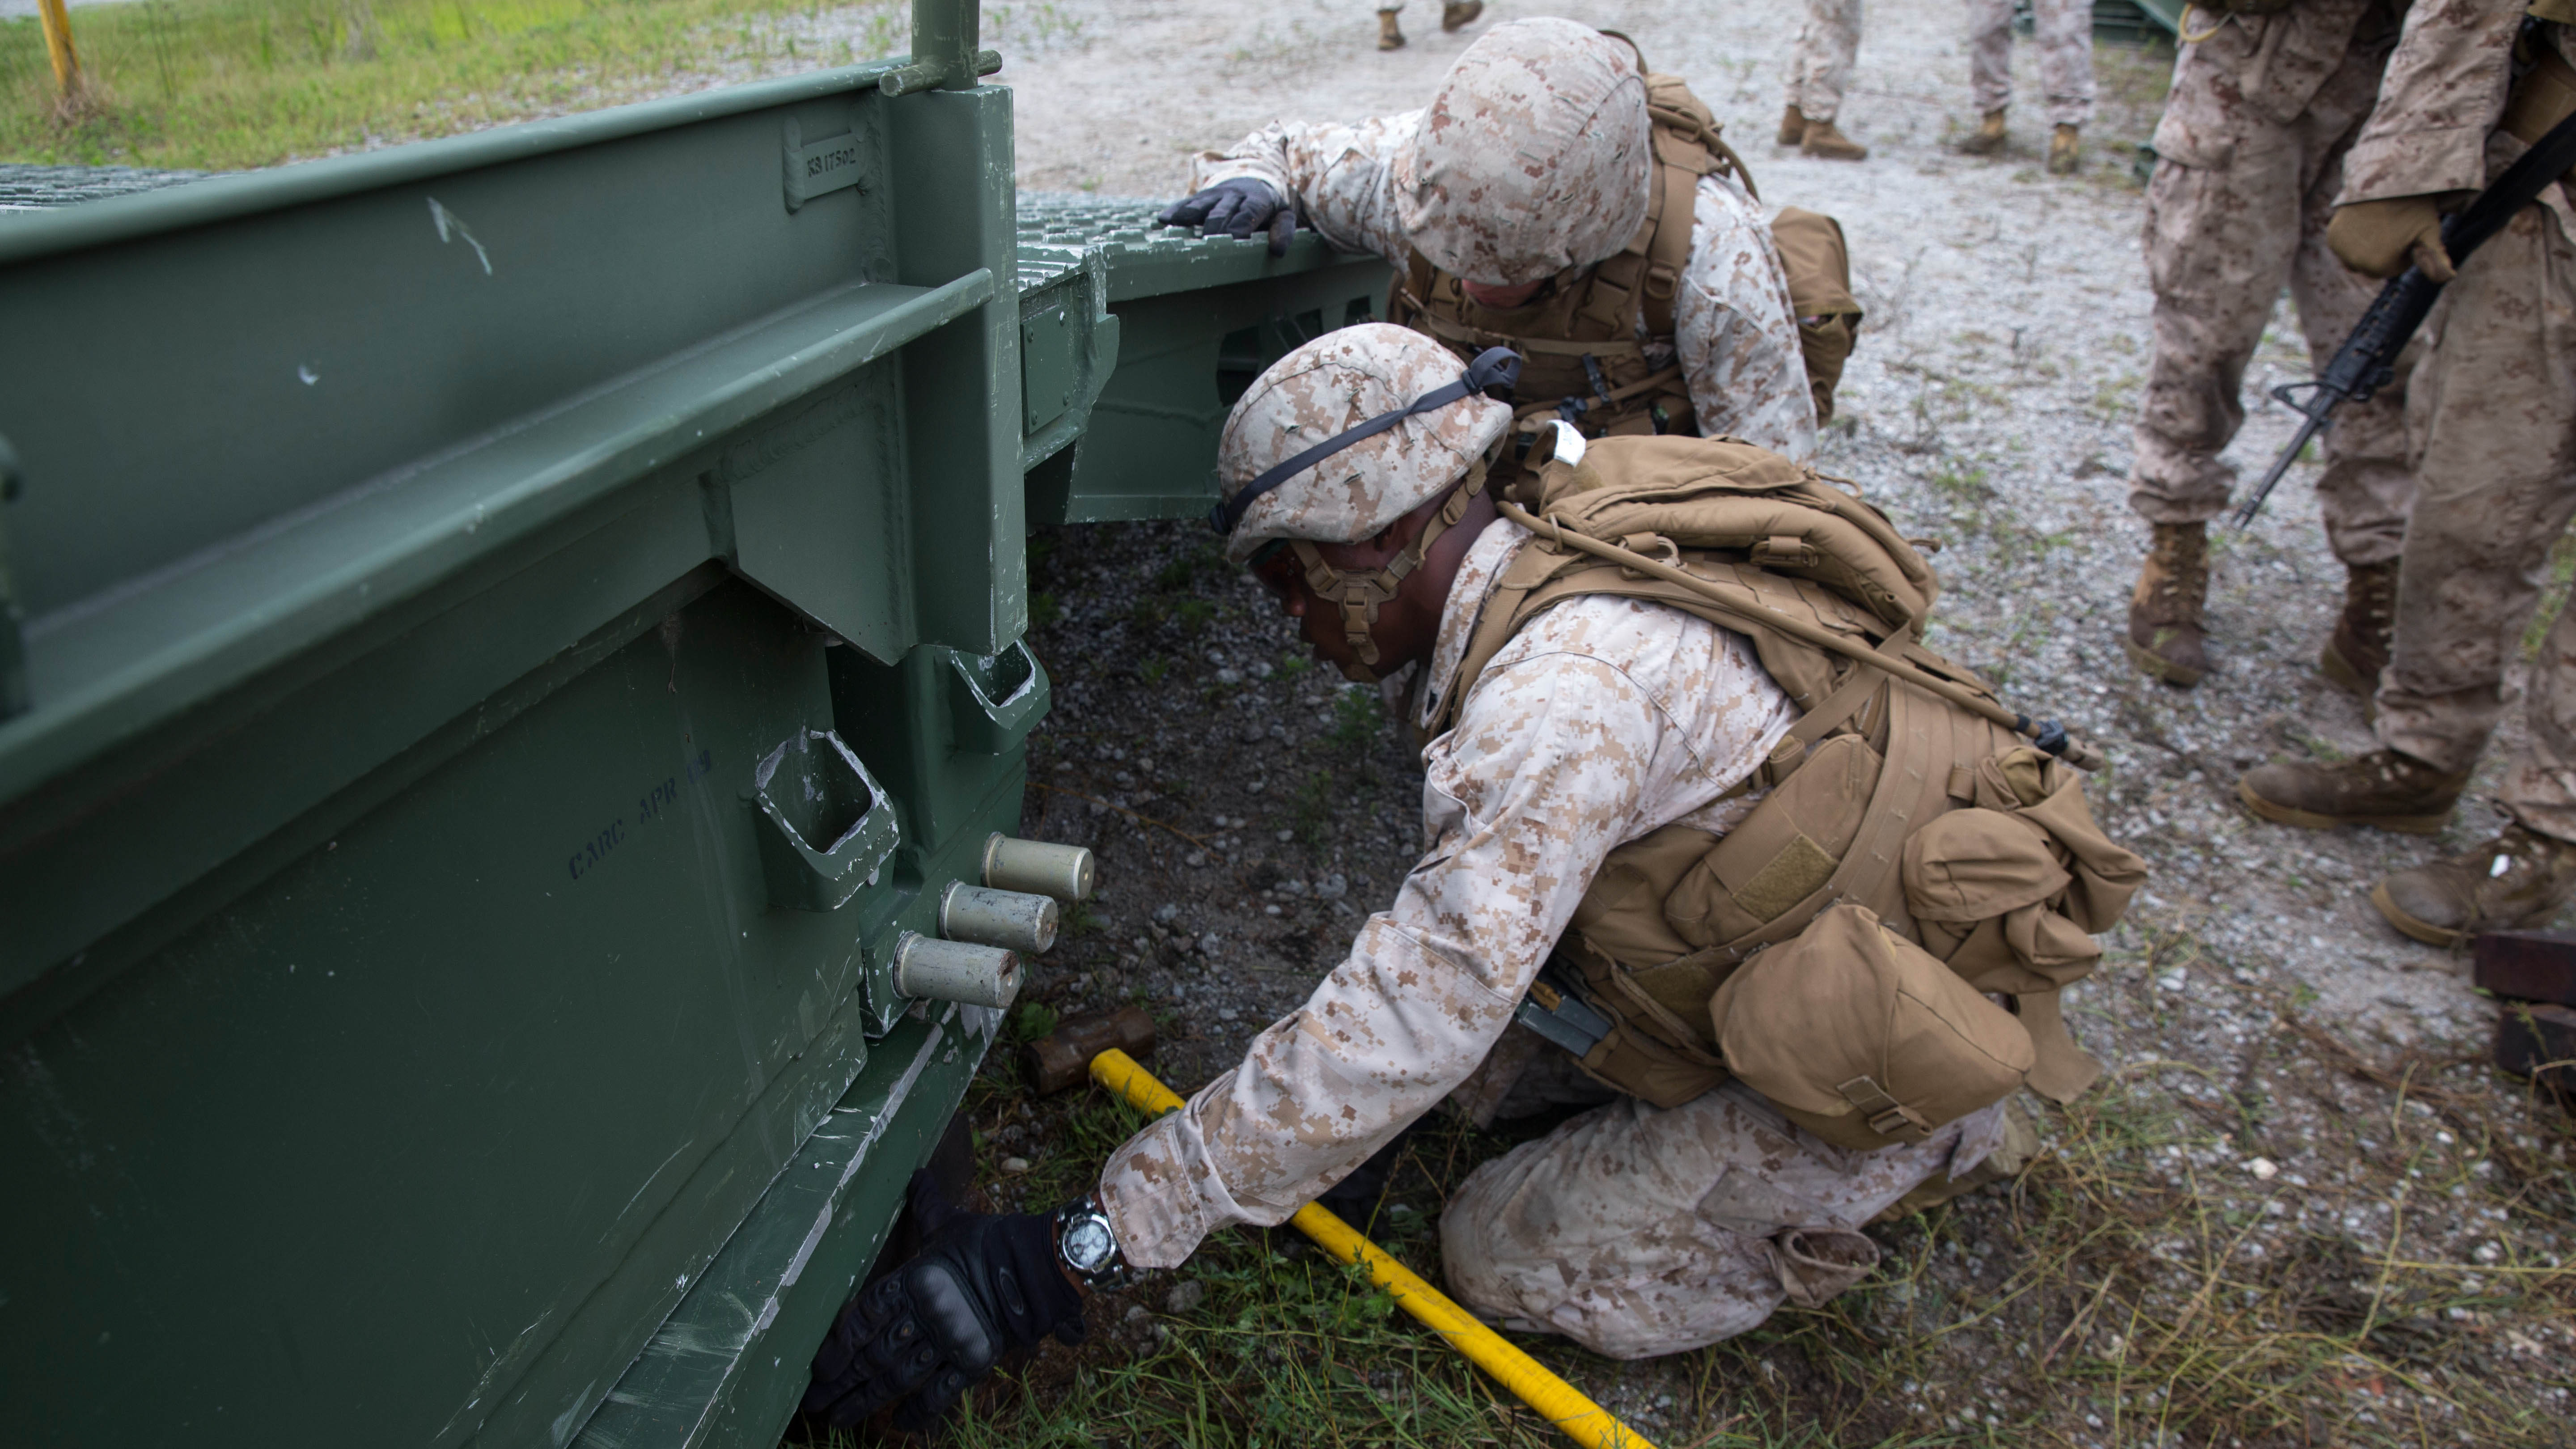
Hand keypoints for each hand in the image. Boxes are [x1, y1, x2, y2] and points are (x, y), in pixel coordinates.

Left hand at [801, 1171, 1086, 1433]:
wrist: (1043, 1262)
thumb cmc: (995, 1238)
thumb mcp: (955, 1222)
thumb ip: (929, 1207)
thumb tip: (916, 1177)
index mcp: (914, 1280)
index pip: (865, 1316)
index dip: (839, 1345)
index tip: (817, 1367)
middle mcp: (924, 1314)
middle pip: (872, 1355)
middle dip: (841, 1382)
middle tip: (812, 1404)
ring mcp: (948, 1339)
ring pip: (897, 1377)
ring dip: (865, 1401)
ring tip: (839, 1420)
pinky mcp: (974, 1358)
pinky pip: (941, 1391)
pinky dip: (920, 1411)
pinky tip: (899, 1424)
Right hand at [1156, 178, 1298, 254]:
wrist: (1250, 181)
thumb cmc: (1267, 208)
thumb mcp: (1282, 215)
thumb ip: (1284, 230)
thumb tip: (1279, 250)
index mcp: (1256, 199)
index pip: (1249, 210)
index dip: (1242, 223)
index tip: (1236, 238)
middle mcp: (1233, 195)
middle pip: (1222, 211)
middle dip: (1214, 225)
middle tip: (1207, 243)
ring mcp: (1214, 196)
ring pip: (1202, 205)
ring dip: (1189, 215)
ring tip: (1176, 225)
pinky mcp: (1199, 198)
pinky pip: (1186, 204)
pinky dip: (1175, 211)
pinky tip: (1163, 219)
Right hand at [2327, 195, 2455, 282]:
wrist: (2388, 179)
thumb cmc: (2413, 207)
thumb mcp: (2428, 234)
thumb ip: (2436, 260)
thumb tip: (2450, 277)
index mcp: (2379, 267)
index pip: (2391, 271)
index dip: (2402, 254)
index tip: (2407, 234)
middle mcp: (2355, 263)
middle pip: (2371, 267)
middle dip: (2382, 253)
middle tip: (2393, 229)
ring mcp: (2340, 250)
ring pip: (2356, 258)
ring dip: (2366, 247)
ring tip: (2379, 224)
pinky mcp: (2332, 237)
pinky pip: (2344, 247)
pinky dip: (2352, 239)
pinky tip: (2364, 222)